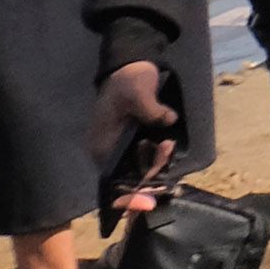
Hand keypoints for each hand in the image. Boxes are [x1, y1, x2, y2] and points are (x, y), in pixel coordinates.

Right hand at [92, 58, 180, 213]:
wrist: (131, 66)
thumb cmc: (129, 80)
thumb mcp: (138, 90)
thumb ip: (150, 108)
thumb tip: (167, 120)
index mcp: (101, 147)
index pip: (112, 183)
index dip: (129, 196)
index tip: (148, 202)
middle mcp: (107, 154)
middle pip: (128, 180)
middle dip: (150, 174)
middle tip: (166, 150)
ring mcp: (120, 149)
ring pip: (139, 170)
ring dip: (156, 163)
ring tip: (168, 144)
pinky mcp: (132, 142)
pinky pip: (145, 158)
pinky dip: (157, 156)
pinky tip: (168, 144)